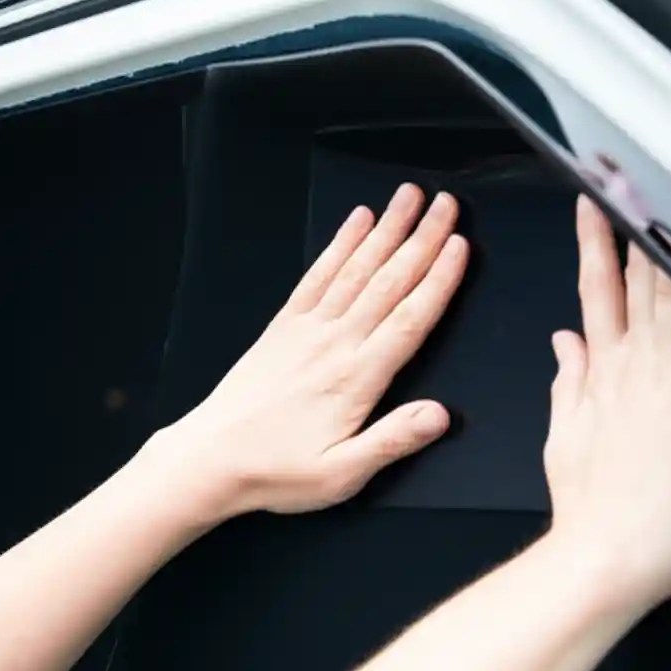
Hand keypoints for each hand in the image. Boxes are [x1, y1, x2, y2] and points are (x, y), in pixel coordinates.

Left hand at [138, 183, 467, 521]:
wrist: (210, 459)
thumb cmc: (276, 471)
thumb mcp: (341, 475)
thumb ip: (392, 441)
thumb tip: (440, 415)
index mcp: (356, 378)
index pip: (409, 319)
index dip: (438, 280)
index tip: (459, 245)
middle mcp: (334, 343)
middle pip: (388, 281)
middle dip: (421, 239)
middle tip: (447, 203)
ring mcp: (307, 328)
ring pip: (356, 268)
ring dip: (386, 230)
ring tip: (409, 196)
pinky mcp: (284, 326)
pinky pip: (318, 275)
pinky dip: (339, 245)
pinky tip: (356, 222)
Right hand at [542, 196, 670, 608]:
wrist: (614, 543)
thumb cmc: (589, 502)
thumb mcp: (564, 432)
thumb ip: (567, 379)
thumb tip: (565, 341)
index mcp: (595, 369)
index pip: (594, 289)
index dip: (593, 244)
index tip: (590, 209)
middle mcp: (629, 360)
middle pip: (633, 276)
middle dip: (630, 225)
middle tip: (630, 183)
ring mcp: (667, 369)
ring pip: (668, 288)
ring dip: (667, 243)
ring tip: (666, 201)